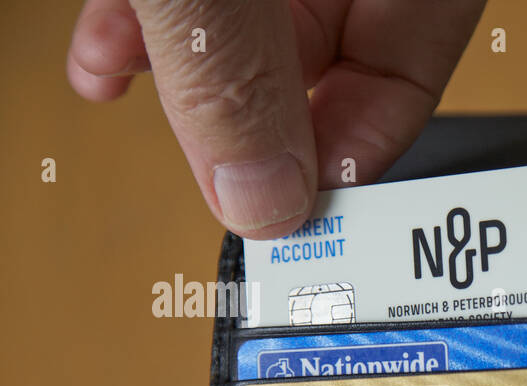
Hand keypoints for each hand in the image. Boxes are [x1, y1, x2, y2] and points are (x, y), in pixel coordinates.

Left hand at [67, 0, 483, 237]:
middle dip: (256, 123)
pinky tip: (113, 53)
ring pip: (260, 31)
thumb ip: (237, 73)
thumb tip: (261, 198)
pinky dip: (152, 31)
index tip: (299, 213)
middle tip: (222, 177)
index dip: (358, 153)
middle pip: (336, 62)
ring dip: (188, 79)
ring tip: (138, 96)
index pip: (414, 75)